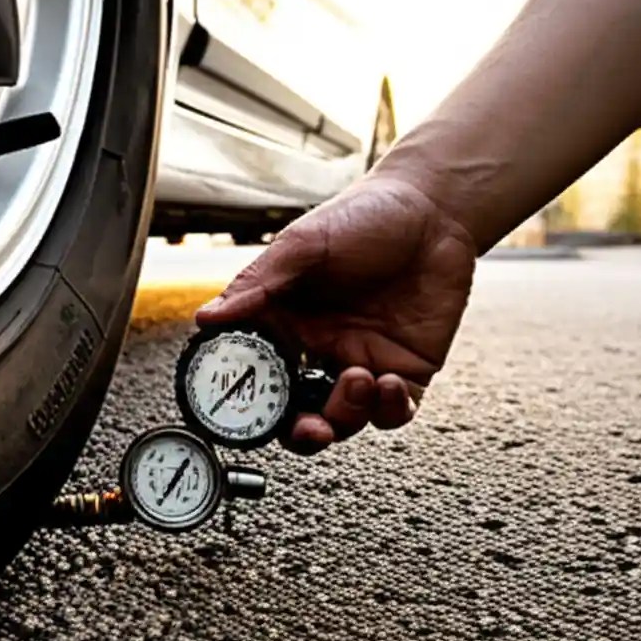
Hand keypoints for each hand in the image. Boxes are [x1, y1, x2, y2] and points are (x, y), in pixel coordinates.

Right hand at [195, 176, 477, 448]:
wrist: (433, 207)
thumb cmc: (365, 216)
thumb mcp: (302, 245)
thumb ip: (256, 285)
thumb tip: (206, 319)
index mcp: (289, 324)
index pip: (262, 377)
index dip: (256, 402)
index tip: (256, 408)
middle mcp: (324, 348)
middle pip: (302, 413)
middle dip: (302, 433)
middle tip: (310, 428)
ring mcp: (365, 361)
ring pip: (347, 420)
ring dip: (347, 415)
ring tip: (356, 379)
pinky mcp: (407, 368)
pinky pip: (395, 411)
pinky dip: (389, 411)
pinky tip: (387, 384)